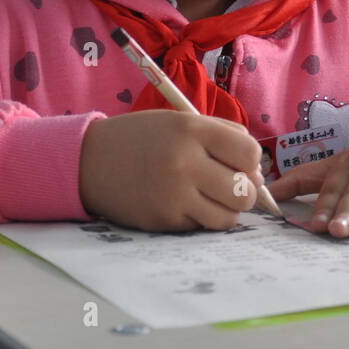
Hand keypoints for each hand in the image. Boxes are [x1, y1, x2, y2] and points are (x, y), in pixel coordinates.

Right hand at [79, 109, 266, 231]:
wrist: (91, 161)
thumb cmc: (143, 138)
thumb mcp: (180, 121)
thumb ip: (223, 135)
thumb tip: (257, 174)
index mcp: (192, 130)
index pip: (249, 154)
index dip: (249, 162)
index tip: (238, 163)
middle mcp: (185, 162)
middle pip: (244, 191)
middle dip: (244, 191)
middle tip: (229, 186)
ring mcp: (174, 195)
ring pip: (229, 217)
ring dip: (227, 210)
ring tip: (212, 198)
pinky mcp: (165, 220)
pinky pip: (202, 226)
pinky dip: (202, 218)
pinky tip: (187, 204)